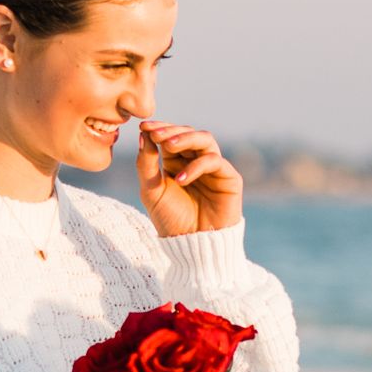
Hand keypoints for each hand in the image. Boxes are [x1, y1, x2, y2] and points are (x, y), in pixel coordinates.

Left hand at [135, 120, 243, 236]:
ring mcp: (214, 168)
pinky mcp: (229, 178)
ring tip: (168, 146)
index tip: (144, 126)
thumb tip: (142, 134)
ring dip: (186, 139)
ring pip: (205, 139)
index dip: (159, 128)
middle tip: (156, 134)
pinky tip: (181, 178)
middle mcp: (196, 161)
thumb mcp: (151, 190)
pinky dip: (196, 166)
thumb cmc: (171, 220)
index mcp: (177, 162)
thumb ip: (146, 163)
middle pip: (188, 133)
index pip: (171, 136)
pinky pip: (214, 161)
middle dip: (171, 131)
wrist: (192, 245)